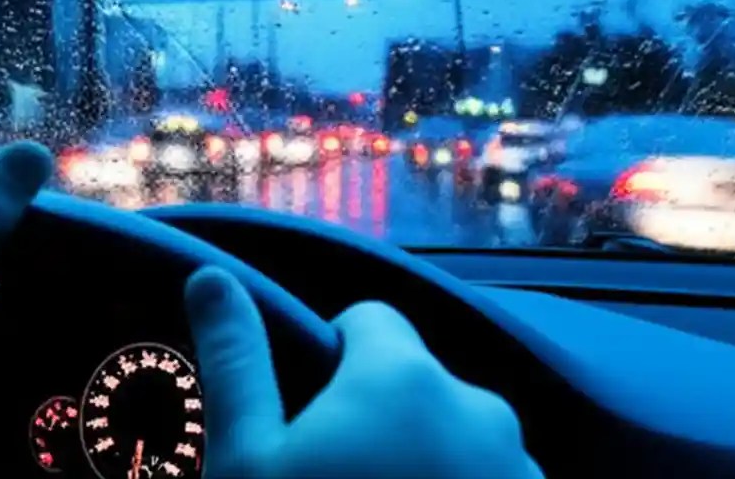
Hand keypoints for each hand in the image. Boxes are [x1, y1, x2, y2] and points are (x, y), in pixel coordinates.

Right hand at [184, 267, 542, 478]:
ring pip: (455, 440)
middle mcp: (480, 411)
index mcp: (404, 378)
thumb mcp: (249, 461)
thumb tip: (212, 275)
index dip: (328, 354)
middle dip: (374, 417)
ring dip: (420, 465)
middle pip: (414, 384)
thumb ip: (238, 360)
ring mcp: (521, 473)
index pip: (369, 320)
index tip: (303, 416)